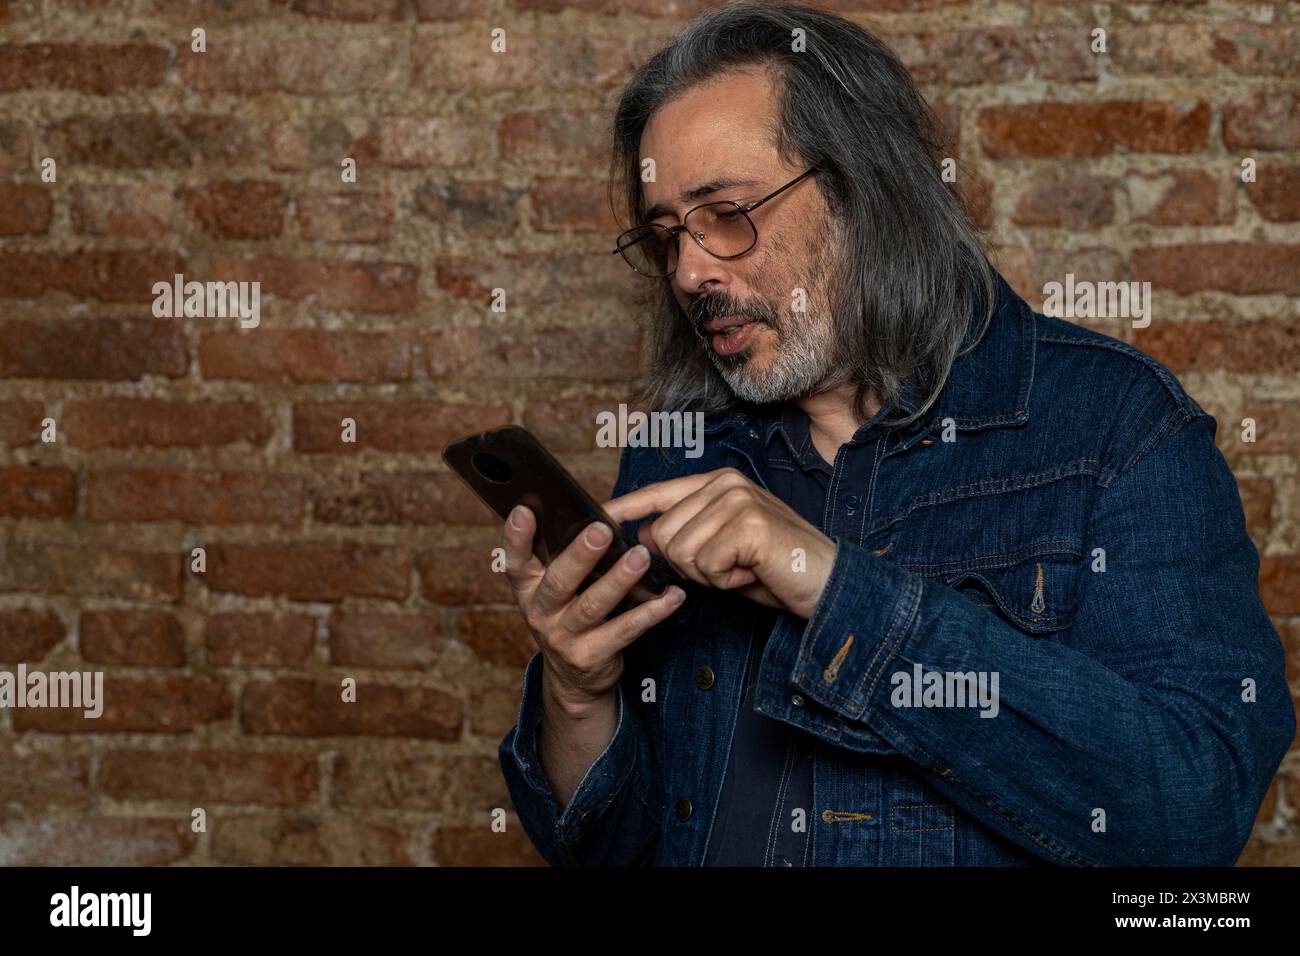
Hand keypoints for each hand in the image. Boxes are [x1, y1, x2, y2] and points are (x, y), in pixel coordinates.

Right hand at [500, 504, 686, 714]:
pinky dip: (652, 612)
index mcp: (529, 589)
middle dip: (580, 555)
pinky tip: (672, 596)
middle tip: (601, 530)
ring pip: (593, 606)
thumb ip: (564, 559)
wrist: (573, 678)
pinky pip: (626, 630)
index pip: (515, 561)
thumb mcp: (555, 591)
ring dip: (619, 579)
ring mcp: (564, 637)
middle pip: (559, 581)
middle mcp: (541, 613)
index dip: (516, 537)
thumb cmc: (569, 615)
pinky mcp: (592, 656)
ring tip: (641, 557)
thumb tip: (594, 517)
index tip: (524, 510)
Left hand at [601, 467, 836, 619]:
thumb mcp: (722, 551)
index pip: (659, 493)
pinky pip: (704, 565)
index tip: (597, 516)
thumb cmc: (776, 570)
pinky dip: (725, 581)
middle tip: (729, 568)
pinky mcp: (747, 522)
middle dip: (688, 566)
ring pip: (679, 552)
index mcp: (718, 483)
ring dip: (708, 576)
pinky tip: (751, 573)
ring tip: (742, 569)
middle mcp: (725, 483)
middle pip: (661, 534)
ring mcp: (737, 499)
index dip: (626, 508)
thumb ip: (686, 536)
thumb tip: (640, 535)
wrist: (829, 584)